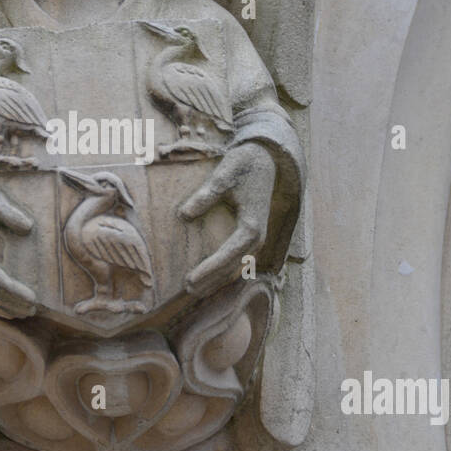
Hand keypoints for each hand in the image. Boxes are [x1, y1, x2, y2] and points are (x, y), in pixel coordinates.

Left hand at [178, 143, 275, 295]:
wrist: (266, 160)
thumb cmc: (243, 166)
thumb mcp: (224, 174)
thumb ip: (206, 195)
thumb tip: (184, 215)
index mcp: (253, 225)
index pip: (228, 255)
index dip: (209, 270)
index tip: (189, 280)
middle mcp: (258, 237)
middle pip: (233, 268)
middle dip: (211, 281)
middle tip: (187, 290)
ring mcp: (257, 239)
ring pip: (237, 268)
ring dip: (217, 280)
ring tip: (194, 290)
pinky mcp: (252, 237)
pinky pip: (238, 260)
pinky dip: (224, 271)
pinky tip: (208, 278)